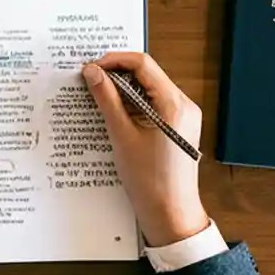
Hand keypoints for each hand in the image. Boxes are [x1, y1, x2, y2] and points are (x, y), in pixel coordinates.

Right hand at [82, 53, 209, 246]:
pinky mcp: (177, 127)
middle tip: (90, 80)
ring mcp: (183, 116)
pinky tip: (114, 113)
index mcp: (174, 104)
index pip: (143, 64)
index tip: (92, 68)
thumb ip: (107, 100)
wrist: (171, 213)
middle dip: (117, 74)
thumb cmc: (150, 181)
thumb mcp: (122, 136)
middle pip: (147, 74)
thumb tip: (93, 73)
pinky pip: (154, 104)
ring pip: (149, 88)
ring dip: (124, 89)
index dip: (114, 61)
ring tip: (99, 97)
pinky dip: (133, 103)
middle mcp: (184, 105)